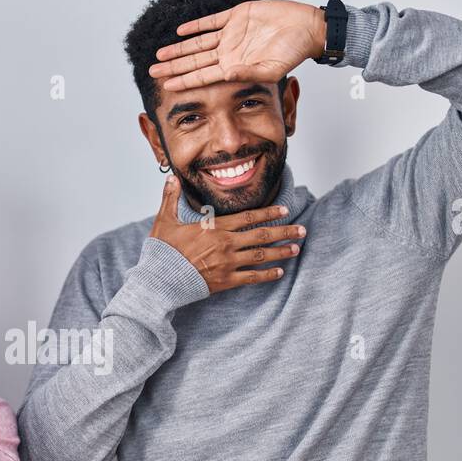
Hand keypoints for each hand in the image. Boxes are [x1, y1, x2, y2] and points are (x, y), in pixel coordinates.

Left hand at [147, 0, 325, 91]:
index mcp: (234, 67)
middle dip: (173, 67)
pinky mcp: (237, 16)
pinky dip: (196, 26)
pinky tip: (180, 31)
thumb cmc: (294, 53)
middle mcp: (229, 53)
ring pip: (198, 43)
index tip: (165, 85)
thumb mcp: (271, 69)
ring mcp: (231, 35)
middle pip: (194, 61)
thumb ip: (248, 73)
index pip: (202, 76)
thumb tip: (227, 75)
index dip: (183, 80)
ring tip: (160, 55)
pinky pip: (211, 22)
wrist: (307, 28)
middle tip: (152, 72)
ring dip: (179, 49)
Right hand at [149, 174, 305, 293]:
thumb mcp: (165, 221)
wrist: (159, 280)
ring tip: (296, 248)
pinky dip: (267, 274)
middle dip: (284, 231)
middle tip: (302, 230)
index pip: (248, 217)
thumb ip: (171, 199)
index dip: (269, 213)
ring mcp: (228, 263)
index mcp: (215, 228)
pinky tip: (280, 272)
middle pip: (262, 235)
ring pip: (261, 255)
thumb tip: (171, 179)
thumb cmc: (162, 251)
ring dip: (281, 251)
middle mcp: (226, 244)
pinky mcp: (225, 281)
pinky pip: (252, 277)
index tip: (285, 210)